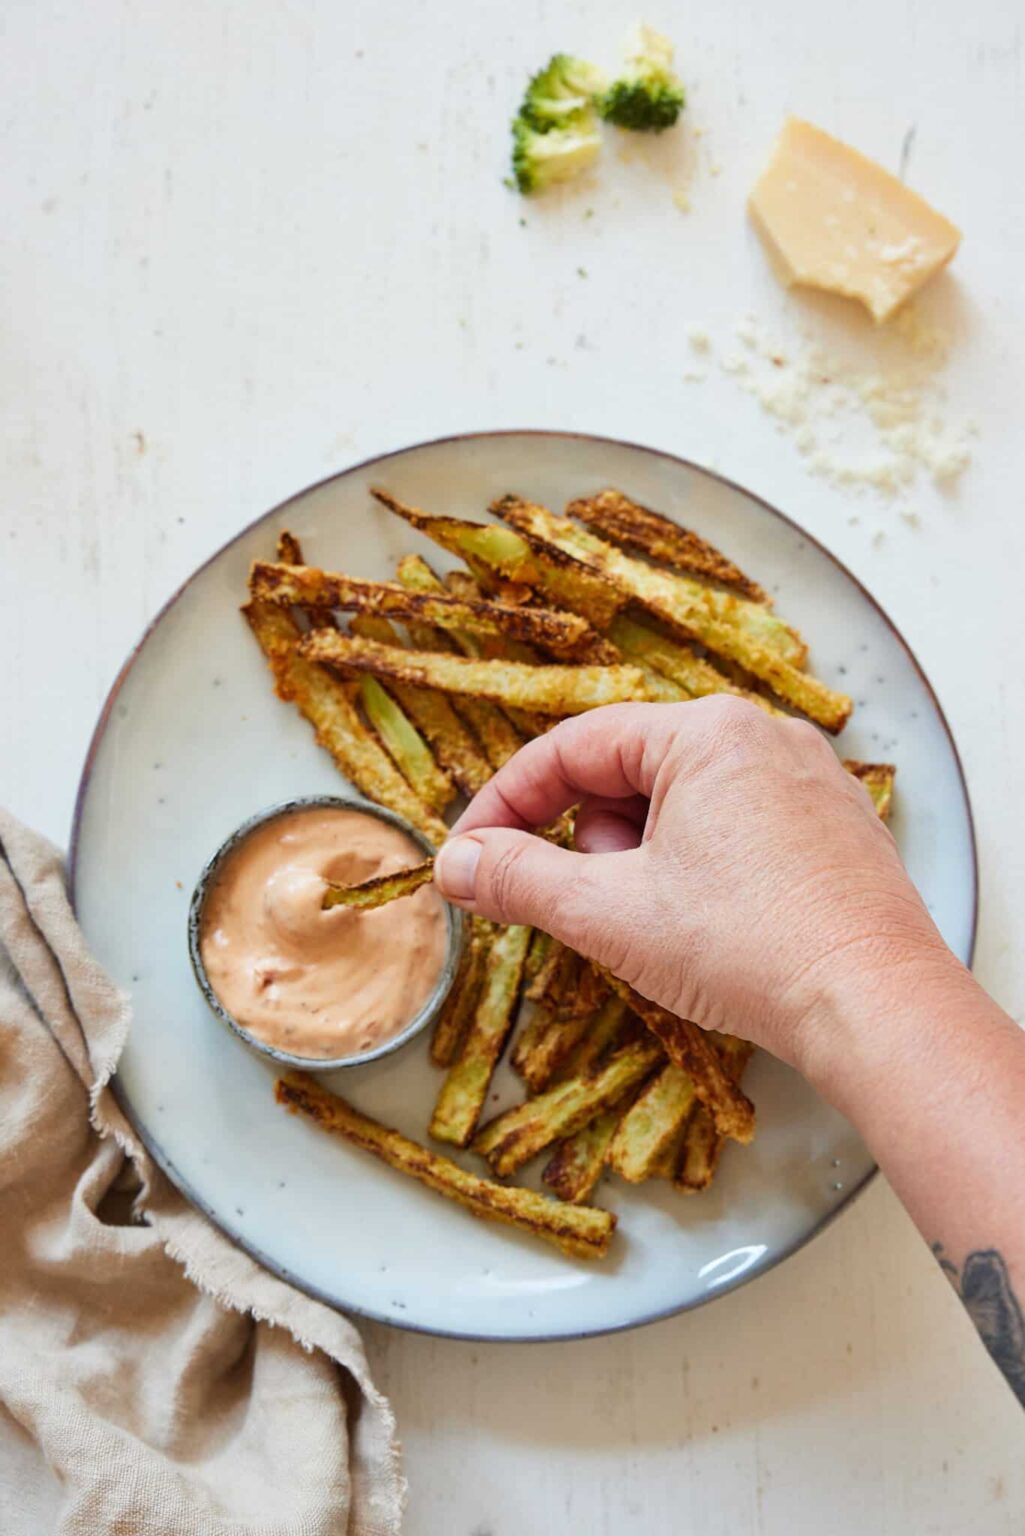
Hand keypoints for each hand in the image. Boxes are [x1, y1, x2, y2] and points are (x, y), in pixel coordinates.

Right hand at [434, 699, 955, 1079]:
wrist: (878, 1008)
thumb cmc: (750, 949)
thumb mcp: (609, 913)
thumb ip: (517, 879)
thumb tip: (454, 865)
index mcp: (705, 732)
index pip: (572, 748)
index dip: (507, 805)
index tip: (471, 855)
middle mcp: (763, 736)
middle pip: (629, 775)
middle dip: (594, 844)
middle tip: (599, 908)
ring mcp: (808, 779)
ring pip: (682, 805)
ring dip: (647, 862)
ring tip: (671, 927)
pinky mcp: (835, 827)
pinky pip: (738, 827)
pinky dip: (703, 870)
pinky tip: (718, 927)